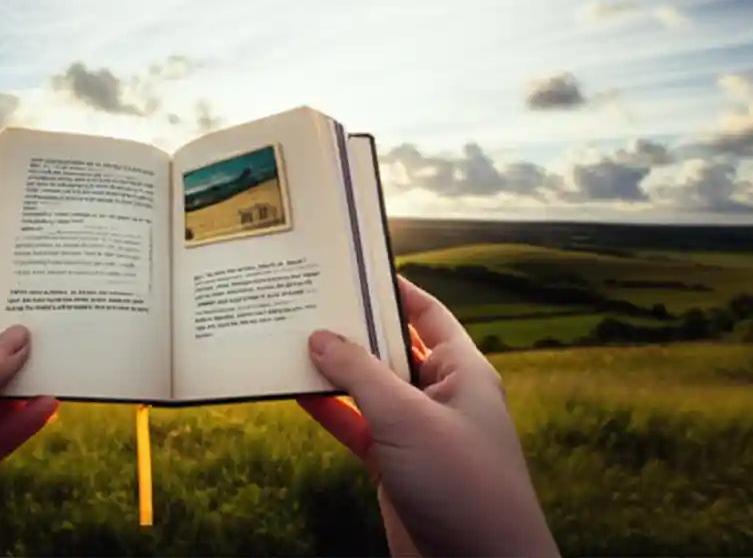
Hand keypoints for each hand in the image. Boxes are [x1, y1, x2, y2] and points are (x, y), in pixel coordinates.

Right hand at [298, 277, 556, 556]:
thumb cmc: (462, 486)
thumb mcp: (406, 418)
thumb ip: (359, 374)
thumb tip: (320, 336)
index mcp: (462, 371)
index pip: (428, 313)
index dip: (395, 287)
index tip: (355, 265)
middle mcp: (441, 396)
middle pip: (391, 347)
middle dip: (353, 327)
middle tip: (308, 299)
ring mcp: (417, 432)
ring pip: (368, 389)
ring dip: (334, 370)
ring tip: (290, 339)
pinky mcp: (395, 466)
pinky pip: (356, 426)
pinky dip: (329, 410)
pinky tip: (296, 391)